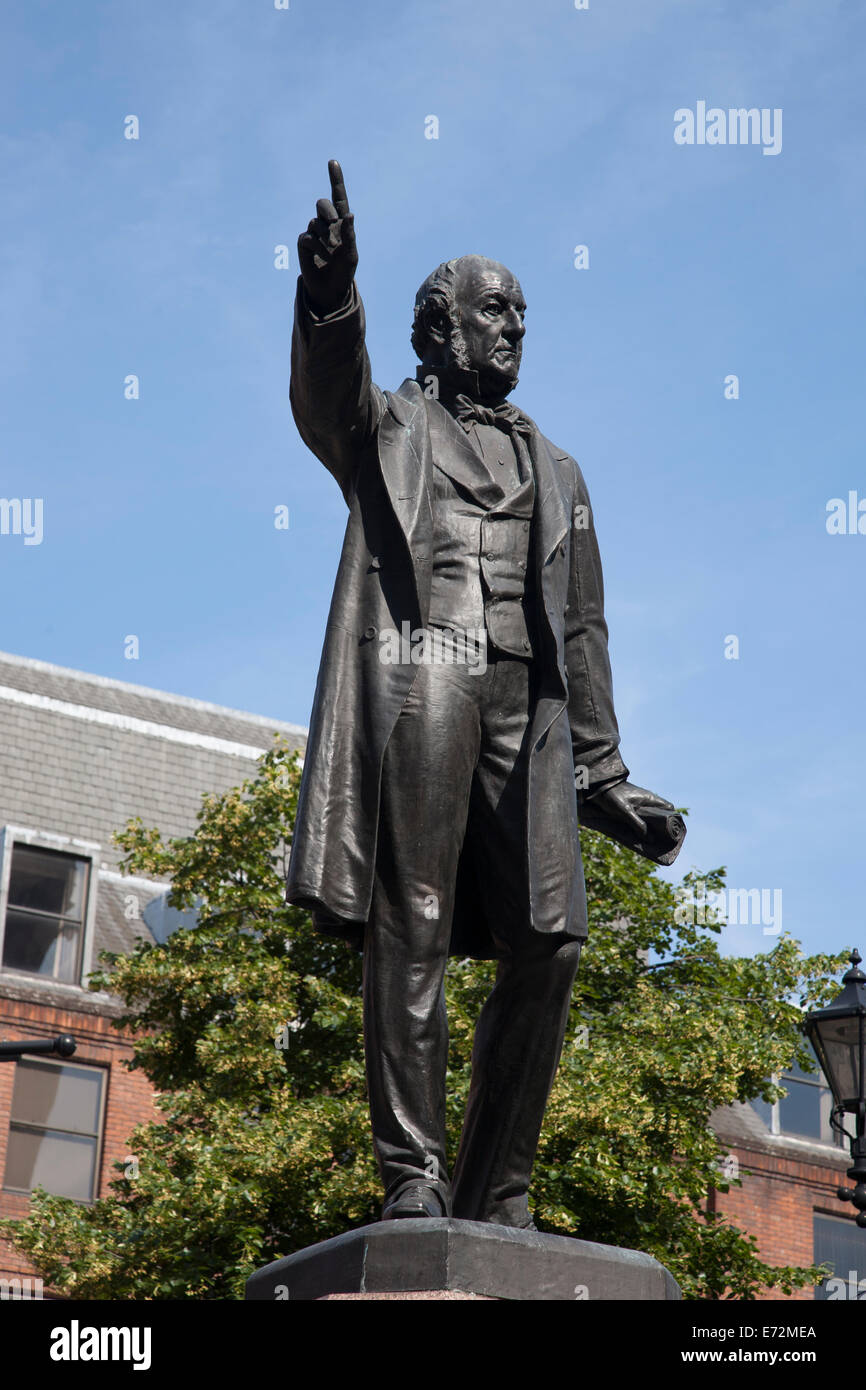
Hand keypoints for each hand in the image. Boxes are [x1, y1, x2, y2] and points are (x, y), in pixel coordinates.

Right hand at [297, 159, 357, 315]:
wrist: (330, 291)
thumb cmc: (344, 272)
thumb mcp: (351, 254)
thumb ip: (350, 234)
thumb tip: (350, 214)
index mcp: (342, 223)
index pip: (338, 197)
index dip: (335, 179)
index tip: (332, 161)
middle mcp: (327, 225)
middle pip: (322, 205)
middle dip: (328, 211)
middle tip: (335, 222)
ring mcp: (314, 233)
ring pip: (316, 222)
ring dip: (325, 236)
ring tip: (332, 252)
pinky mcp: (304, 243)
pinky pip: (308, 237)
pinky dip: (317, 246)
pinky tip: (324, 256)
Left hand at [590, 782, 674, 836]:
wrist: (597, 788)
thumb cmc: (612, 796)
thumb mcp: (625, 812)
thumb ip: (638, 824)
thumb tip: (651, 839)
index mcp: (650, 799)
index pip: (669, 808)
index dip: (673, 820)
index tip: (672, 832)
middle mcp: (647, 802)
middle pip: (661, 816)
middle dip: (662, 828)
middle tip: (661, 841)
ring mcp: (639, 805)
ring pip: (651, 818)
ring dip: (652, 829)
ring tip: (651, 842)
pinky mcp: (631, 809)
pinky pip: (641, 819)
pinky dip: (643, 827)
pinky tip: (640, 836)